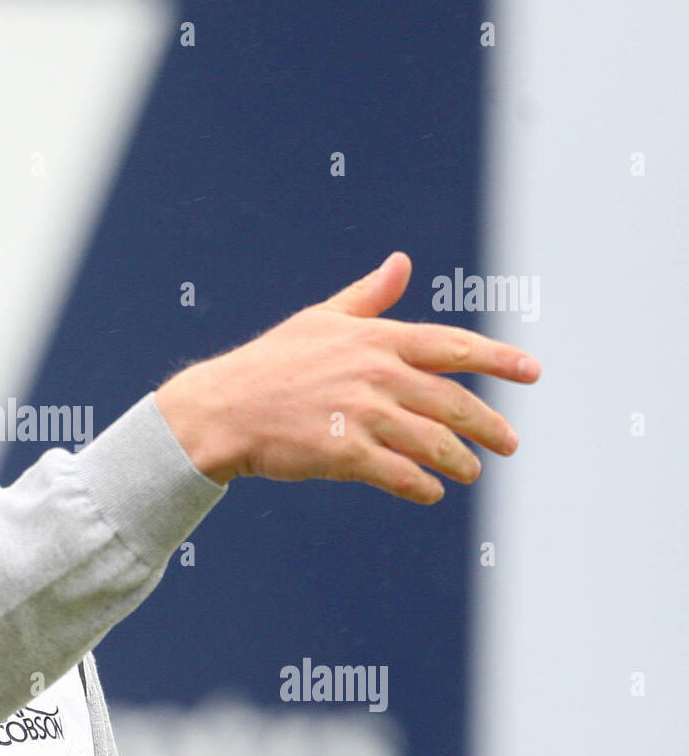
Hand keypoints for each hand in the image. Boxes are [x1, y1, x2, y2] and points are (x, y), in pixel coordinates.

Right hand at [154, 252, 541, 503]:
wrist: (222, 409)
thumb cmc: (270, 363)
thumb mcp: (320, 319)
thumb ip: (368, 297)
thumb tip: (401, 262)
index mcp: (375, 338)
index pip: (452, 346)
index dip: (498, 358)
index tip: (532, 372)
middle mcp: (376, 374)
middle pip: (453, 402)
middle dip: (489, 425)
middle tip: (509, 444)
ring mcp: (361, 414)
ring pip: (433, 443)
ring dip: (459, 462)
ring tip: (470, 472)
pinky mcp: (344, 453)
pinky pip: (400, 475)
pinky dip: (422, 487)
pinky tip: (430, 492)